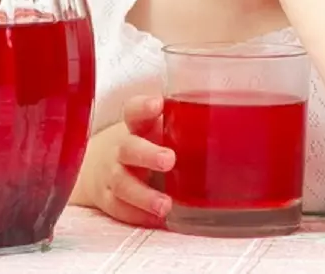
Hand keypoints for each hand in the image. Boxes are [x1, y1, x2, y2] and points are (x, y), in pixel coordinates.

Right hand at [74, 95, 174, 226]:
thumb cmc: (140, 144)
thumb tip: (226, 128)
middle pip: (129, 148)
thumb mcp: (155, 130)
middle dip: (147, 154)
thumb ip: (180, 127)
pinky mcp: (108, 198)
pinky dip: (137, 215)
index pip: (134, 111)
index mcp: (136, 127)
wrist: (99, 166)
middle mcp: (121, 149)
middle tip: (169, 160)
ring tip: (165, 205)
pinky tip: (156, 220)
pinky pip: (119, 208)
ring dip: (144, 195)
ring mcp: (112, 174)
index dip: (144, 107)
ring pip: (122, 183)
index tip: (158, 104)